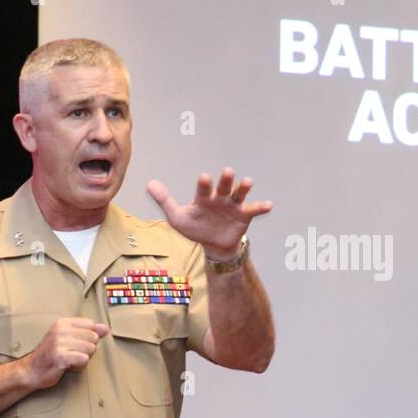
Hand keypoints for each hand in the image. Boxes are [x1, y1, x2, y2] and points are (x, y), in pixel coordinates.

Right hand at [23, 317, 108, 389]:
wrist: (31, 371)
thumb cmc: (51, 355)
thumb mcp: (68, 338)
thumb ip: (87, 332)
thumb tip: (105, 328)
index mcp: (62, 323)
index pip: (91, 325)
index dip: (88, 337)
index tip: (74, 344)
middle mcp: (60, 330)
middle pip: (93, 338)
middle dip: (86, 349)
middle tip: (71, 354)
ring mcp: (59, 343)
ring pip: (90, 349)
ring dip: (82, 359)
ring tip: (69, 360)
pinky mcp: (60, 356)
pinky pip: (84, 360)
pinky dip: (79, 366)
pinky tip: (68, 366)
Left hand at [147, 167, 271, 257]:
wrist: (212, 245)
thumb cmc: (195, 228)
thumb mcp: (177, 217)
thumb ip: (165, 200)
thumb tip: (148, 183)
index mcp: (204, 197)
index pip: (203, 189)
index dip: (204, 184)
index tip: (204, 178)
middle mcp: (220, 198)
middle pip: (223, 186)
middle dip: (226, 180)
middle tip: (228, 172)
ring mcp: (233, 206)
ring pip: (239, 194)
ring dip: (243, 188)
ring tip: (248, 182)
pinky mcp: (244, 215)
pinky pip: (253, 210)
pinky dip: (261, 207)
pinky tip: (269, 205)